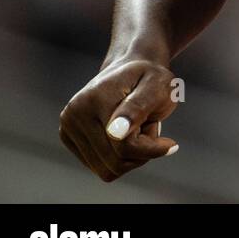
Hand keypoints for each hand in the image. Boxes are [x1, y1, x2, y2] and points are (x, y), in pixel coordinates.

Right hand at [60, 57, 179, 181]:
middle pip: (115, 161)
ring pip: (107, 169)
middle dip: (141, 151)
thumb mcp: (158, 85)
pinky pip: (101, 168)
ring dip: (131, 156)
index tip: (171, 143)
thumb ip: (140, 106)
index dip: (152, 148)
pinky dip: (119, 157)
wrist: (131, 68)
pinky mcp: (68, 138)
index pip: (124, 145)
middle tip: (149, 127)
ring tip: (137, 129)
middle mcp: (74, 114)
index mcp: (95, 98)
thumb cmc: (150, 77)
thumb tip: (115, 132)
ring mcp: (67, 127)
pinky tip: (124, 135)